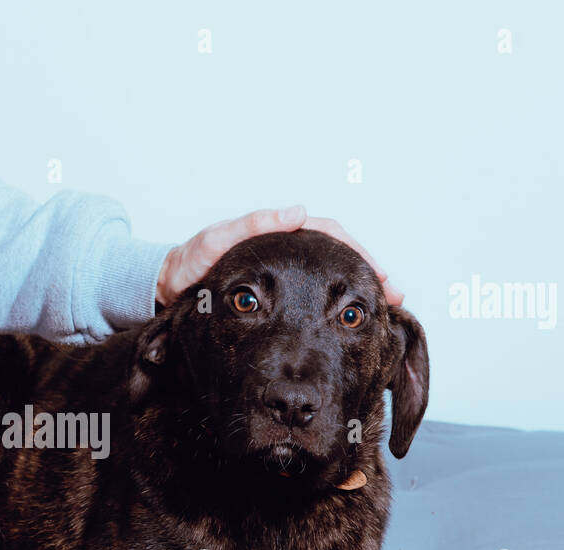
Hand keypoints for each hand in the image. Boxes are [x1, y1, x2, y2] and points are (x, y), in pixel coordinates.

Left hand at [155, 205, 403, 307]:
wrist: (171, 288)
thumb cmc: (191, 261)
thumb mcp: (217, 240)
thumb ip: (253, 224)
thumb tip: (298, 212)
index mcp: (280, 232)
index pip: (330, 233)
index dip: (357, 250)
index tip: (377, 272)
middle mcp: (289, 249)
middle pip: (339, 256)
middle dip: (368, 273)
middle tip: (393, 296)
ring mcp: (287, 272)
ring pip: (331, 278)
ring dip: (356, 291)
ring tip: (381, 310)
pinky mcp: (281, 293)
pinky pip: (315, 296)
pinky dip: (335, 306)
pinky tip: (348, 323)